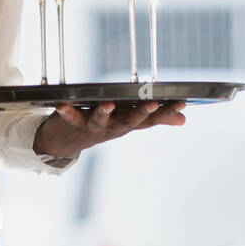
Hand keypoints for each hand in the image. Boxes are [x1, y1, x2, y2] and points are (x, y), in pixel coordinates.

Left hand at [33, 99, 185, 159]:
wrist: (65, 142)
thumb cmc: (102, 126)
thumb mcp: (129, 122)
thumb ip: (155, 120)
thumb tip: (183, 120)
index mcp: (127, 124)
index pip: (150, 120)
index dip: (167, 112)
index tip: (183, 102)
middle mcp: (113, 127)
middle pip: (130, 121)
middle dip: (142, 112)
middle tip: (154, 102)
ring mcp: (93, 126)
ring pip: (101, 119)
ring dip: (104, 112)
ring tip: (108, 104)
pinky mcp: (73, 121)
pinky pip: (69, 116)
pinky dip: (65, 111)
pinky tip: (62, 104)